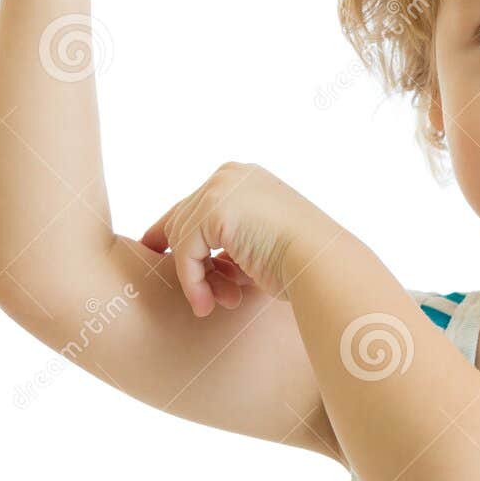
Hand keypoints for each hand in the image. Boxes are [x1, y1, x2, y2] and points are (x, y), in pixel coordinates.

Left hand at [138, 162, 323, 316]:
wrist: (322, 263)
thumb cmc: (302, 263)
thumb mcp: (258, 245)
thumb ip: (229, 245)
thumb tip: (202, 263)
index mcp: (244, 178)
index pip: (197, 206)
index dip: (178, 235)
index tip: (157, 254)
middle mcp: (229, 176)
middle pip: (184, 220)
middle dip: (194, 266)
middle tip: (207, 299)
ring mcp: (220, 189)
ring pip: (182, 238)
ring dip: (196, 279)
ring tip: (216, 305)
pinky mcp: (213, 211)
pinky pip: (185, 253)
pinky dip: (192, 282)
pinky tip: (206, 304)